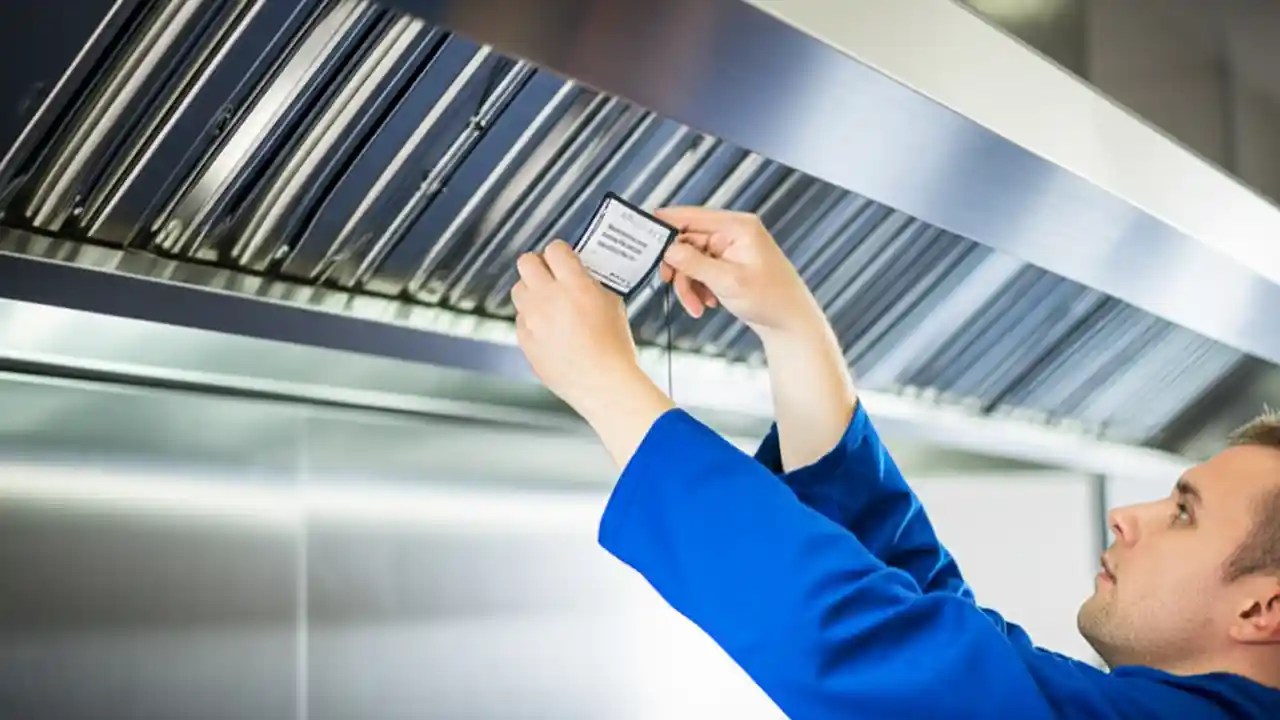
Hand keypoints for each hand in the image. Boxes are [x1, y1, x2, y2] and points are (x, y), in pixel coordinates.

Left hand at [511, 240, 647, 415]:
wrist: (602, 384)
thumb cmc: (613, 349)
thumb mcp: (612, 304)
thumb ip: (592, 285)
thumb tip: (581, 278)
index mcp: (573, 285)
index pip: (555, 249)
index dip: (560, 252)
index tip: (563, 257)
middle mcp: (547, 298)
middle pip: (526, 262)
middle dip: (539, 264)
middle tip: (549, 272)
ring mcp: (532, 320)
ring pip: (519, 289)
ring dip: (531, 290)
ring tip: (547, 301)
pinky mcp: (525, 340)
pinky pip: (521, 319)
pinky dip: (531, 319)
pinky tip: (548, 328)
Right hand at [655, 207, 822, 340]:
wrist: (790, 322)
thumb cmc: (771, 299)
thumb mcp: (728, 281)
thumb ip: (695, 263)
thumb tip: (668, 249)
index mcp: (737, 226)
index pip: (691, 216)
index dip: (664, 225)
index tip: (643, 236)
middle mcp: (733, 232)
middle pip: (687, 241)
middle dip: (679, 268)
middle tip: (670, 284)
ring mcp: (731, 248)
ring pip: (691, 260)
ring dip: (689, 284)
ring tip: (696, 306)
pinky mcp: (729, 263)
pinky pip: (701, 270)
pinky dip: (698, 287)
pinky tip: (707, 303)